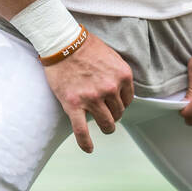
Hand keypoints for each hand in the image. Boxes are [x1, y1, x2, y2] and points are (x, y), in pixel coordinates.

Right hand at [43, 32, 133, 152]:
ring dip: (106, 127)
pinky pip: (81, 130)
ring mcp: (92, 98)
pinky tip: (89, 149)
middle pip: (119, 113)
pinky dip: (85, 142)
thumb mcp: (112, 57)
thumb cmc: (85, 46)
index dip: (121, 104)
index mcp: (122, 76)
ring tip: (103, 127)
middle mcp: (110, 88)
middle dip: (114, 114)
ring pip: (106, 123)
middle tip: (106, 113)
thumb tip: (120, 92)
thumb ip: (118, 75)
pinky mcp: (74, 104)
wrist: (62, 42)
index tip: (115, 104)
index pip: (128, 100)